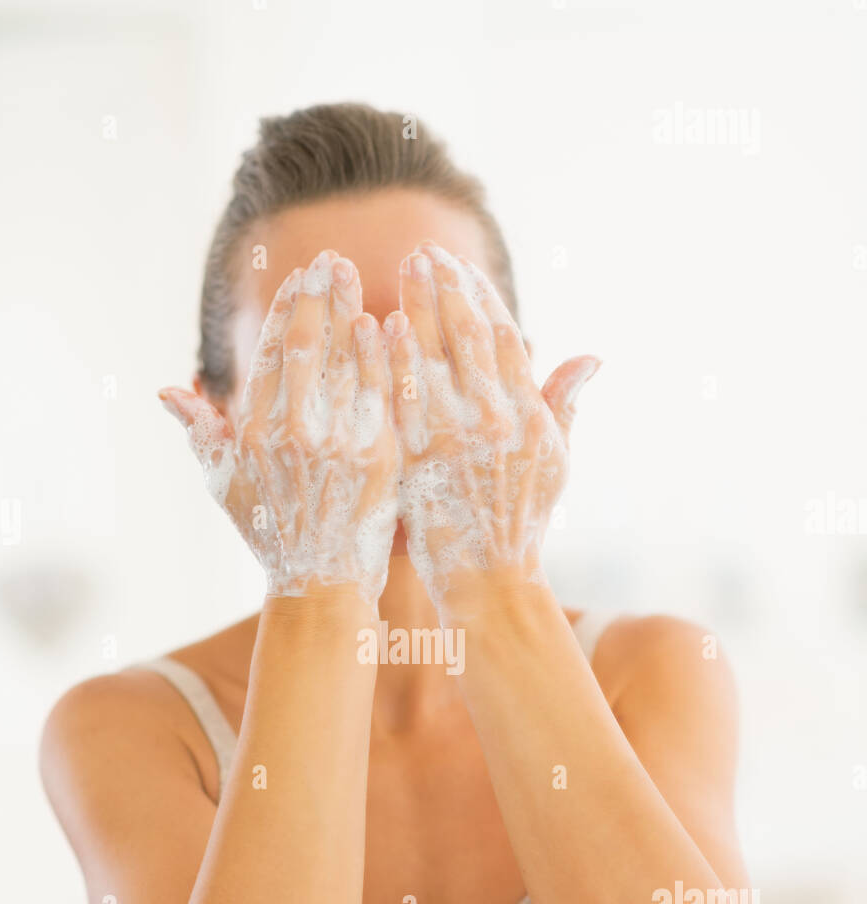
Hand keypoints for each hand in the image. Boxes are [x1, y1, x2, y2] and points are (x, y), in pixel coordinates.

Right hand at [159, 250, 399, 605]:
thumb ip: (200, 431)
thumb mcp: (224, 484)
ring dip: (349, 311)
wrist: (321, 583)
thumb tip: (167, 391)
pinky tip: (383, 326)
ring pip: (343, 361)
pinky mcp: (377, 456)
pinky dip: (379, 356)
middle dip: (318, 295)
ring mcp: (336, 443)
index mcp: (253, 432)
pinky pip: (378, 394)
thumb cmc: (271, 533)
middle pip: (306, 345)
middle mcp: (291, 432)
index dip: (286, 310)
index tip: (300, 277)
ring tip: (355, 276)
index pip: (270, 354)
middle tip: (332, 259)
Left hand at [384, 241, 599, 613]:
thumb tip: (590, 356)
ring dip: (421, 308)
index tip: (462, 266)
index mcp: (529, 417)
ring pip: (437, 358)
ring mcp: (457, 440)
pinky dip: (397, 360)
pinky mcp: (420, 460)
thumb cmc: (520, 522)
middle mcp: (497, 422)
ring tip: (406, 272)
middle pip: (469, 337)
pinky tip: (383, 327)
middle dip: (449, 288)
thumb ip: (563, 404)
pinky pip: (406, 400)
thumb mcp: (554, 462)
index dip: (483, 297)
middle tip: (426, 252)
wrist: (489, 581)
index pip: (503, 339)